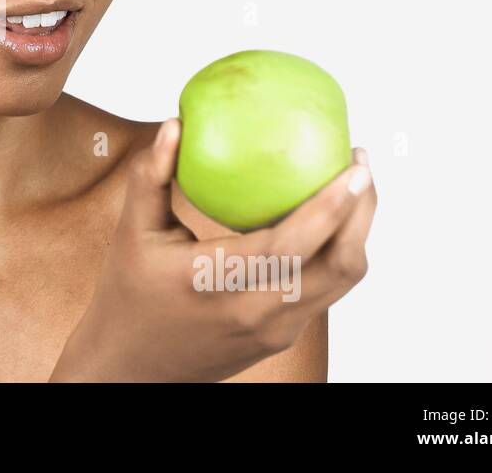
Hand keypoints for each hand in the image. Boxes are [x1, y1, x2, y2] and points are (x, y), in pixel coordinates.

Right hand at [50, 118, 375, 381]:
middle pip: (341, 265)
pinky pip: (324, 290)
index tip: (354, 164)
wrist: (133, 367)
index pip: (294, 244)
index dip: (334, 205)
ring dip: (355, 233)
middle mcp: (257, 312)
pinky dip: (334, 253)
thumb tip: (175, 124)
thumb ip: (152, 176)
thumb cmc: (129, 294)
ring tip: (350, 189)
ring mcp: (276, 330)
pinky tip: (323, 222)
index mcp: (217, 282)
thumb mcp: (133, 232)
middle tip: (359, 166)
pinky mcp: (282, 337)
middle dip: (363, 212)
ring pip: (342, 281)